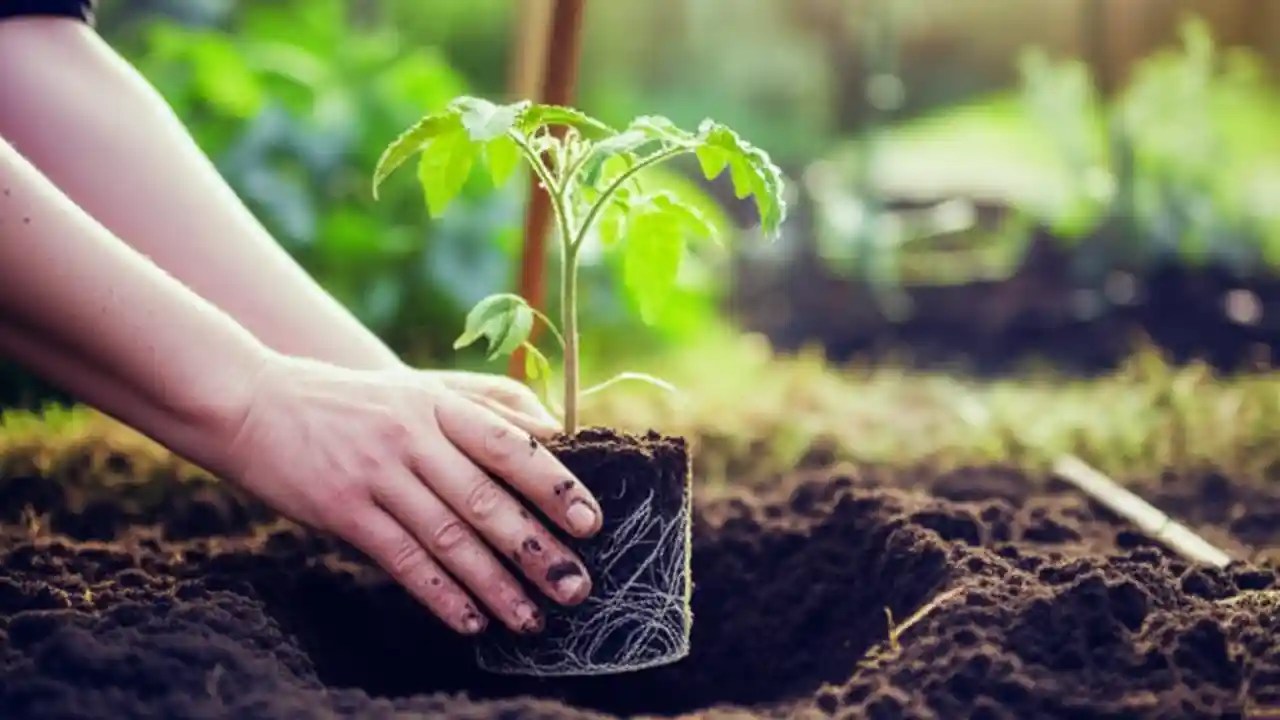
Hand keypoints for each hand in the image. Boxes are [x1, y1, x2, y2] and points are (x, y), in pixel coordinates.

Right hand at [213, 356, 602, 635]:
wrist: (252, 402)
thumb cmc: (352, 401)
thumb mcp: (418, 387)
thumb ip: (483, 403)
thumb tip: (553, 430)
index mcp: (438, 404)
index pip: (510, 445)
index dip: (553, 485)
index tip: (590, 522)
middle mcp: (412, 437)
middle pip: (486, 499)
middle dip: (536, 547)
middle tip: (577, 586)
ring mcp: (376, 474)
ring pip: (449, 537)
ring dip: (496, 583)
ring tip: (532, 618)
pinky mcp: (342, 510)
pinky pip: (402, 559)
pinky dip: (440, 593)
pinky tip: (471, 620)